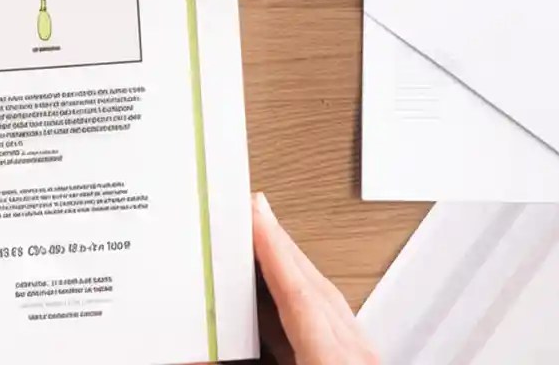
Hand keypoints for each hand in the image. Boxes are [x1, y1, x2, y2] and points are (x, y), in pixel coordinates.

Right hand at [252, 193, 378, 364]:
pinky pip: (334, 314)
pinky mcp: (360, 360)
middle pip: (315, 287)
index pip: (298, 297)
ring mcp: (363, 356)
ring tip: (268, 236)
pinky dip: (306, 291)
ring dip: (294, 262)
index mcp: (332, 362)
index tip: (256, 216)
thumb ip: (244, 364)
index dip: (274, 253)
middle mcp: (354, 355)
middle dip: (282, 243)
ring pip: (328, 297)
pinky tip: (287, 288)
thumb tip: (195, 355)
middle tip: (257, 209)